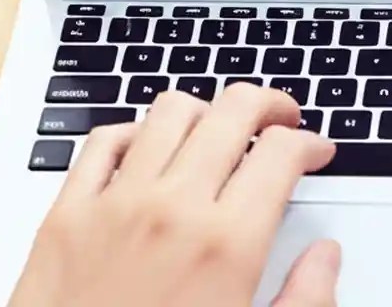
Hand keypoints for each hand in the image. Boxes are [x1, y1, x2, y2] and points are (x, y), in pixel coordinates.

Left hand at [10, 85, 340, 306]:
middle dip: (268, 105)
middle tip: (279, 119)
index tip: (314, 151)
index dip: (310, 141)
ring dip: (205, 111)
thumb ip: (304, 301)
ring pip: (170, 111)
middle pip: (232, 110)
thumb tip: (325, 257)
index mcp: (226, 246)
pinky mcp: (66, 215)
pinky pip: (103, 140)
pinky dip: (134, 130)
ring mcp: (114, 205)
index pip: (282, 151)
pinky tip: (148, 148)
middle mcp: (172, 210)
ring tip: (218, 130)